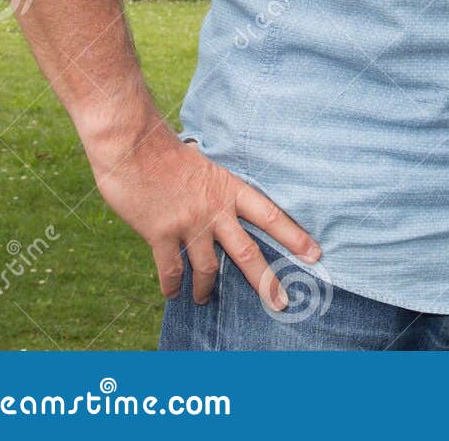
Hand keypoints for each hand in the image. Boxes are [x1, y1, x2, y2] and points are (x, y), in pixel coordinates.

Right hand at [87, 124, 319, 311]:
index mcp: (230, 189)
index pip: (270, 215)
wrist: (133, 145)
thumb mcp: (205, 165)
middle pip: (246, 251)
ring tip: (204, 300)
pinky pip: (171, 269)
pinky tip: (173, 294)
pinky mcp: (160, 233)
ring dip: (206, 289)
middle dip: (264, 280)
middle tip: (280, 303)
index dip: (294, 236)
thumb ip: (216, 189)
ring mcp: (189, 223)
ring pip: (207, 268)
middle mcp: (214, 209)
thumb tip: (222, 204)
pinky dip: (172, 285)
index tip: (314, 254)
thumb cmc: (167, 151)